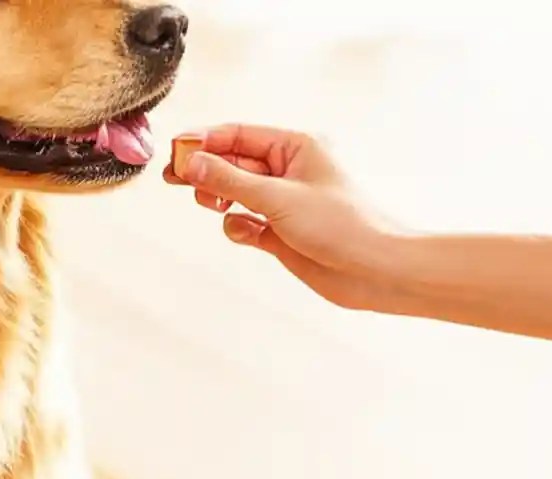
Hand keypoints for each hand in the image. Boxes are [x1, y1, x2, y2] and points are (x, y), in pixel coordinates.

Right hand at [165, 124, 398, 310]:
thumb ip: (230, 181)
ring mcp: (283, 203)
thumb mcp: (279, 197)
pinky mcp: (281, 233)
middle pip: (232, 163)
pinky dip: (237, 228)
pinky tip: (246, 234)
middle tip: (174, 178)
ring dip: (219, 199)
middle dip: (205, 171)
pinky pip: (244, 223)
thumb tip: (191, 162)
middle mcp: (288, 171)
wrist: (377, 271)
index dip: (204, 141)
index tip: (175, 152)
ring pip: (234, 194)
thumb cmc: (343, 225)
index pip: (238, 134)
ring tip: (215, 206)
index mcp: (295, 147)